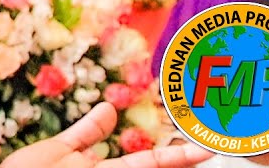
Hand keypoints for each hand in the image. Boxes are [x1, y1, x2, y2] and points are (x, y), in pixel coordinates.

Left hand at [1, 104, 211, 167]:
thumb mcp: (57, 151)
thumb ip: (86, 133)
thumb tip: (111, 107)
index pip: (147, 162)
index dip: (176, 157)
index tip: (206, 150)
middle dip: (180, 164)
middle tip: (211, 155)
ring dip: (169, 163)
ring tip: (200, 157)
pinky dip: (149, 163)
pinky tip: (172, 159)